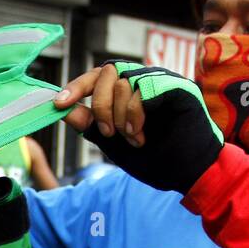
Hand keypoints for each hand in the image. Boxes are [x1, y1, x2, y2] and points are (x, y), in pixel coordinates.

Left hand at [54, 62, 224, 194]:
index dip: (77, 87)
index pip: (98, 77)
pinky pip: (144, 87)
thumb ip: (92, 124)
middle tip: (109, 133)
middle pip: (108, 72)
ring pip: (125, 81)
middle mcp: (145, 81)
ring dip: (121, 116)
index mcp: (130, 92)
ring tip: (133, 138)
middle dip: (101, 105)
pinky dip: (135, 113)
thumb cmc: (158, 160)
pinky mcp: (178, 86)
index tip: (58, 103)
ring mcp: (162, 81)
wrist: (190, 174)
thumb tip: (65, 110)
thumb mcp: (114, 143)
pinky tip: (140, 132)